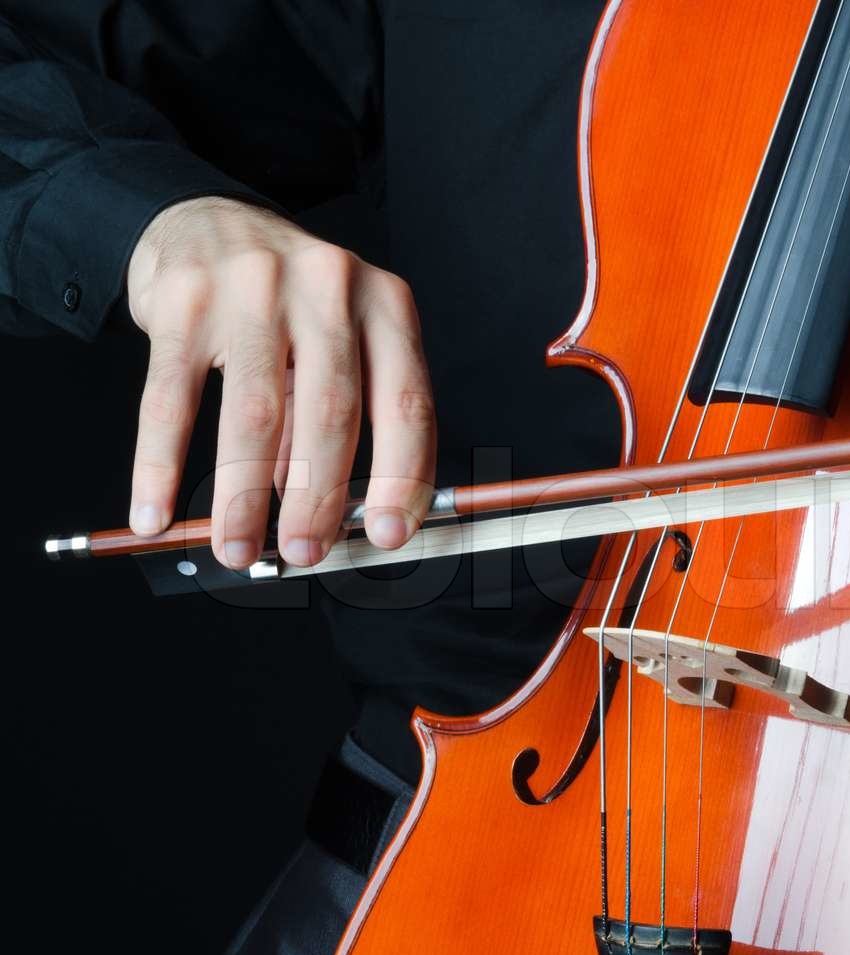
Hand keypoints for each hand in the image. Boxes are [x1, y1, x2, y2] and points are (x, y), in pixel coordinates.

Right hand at [125, 197, 435, 568]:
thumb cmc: (289, 304)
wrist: (207, 221)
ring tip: (235, 548)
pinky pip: (169, 398)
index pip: (407, 403)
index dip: (402, 477)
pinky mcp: (184, 301)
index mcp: (385, 305)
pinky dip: (160, 464)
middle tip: (305, 552)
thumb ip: (336, 423)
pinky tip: (156, 511)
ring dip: (243, 496)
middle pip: (333, 412)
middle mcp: (328, 289)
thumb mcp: (334, 348)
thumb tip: (326, 517)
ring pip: (254, 413)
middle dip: (320, 498)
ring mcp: (254, 288)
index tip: (389, 535)